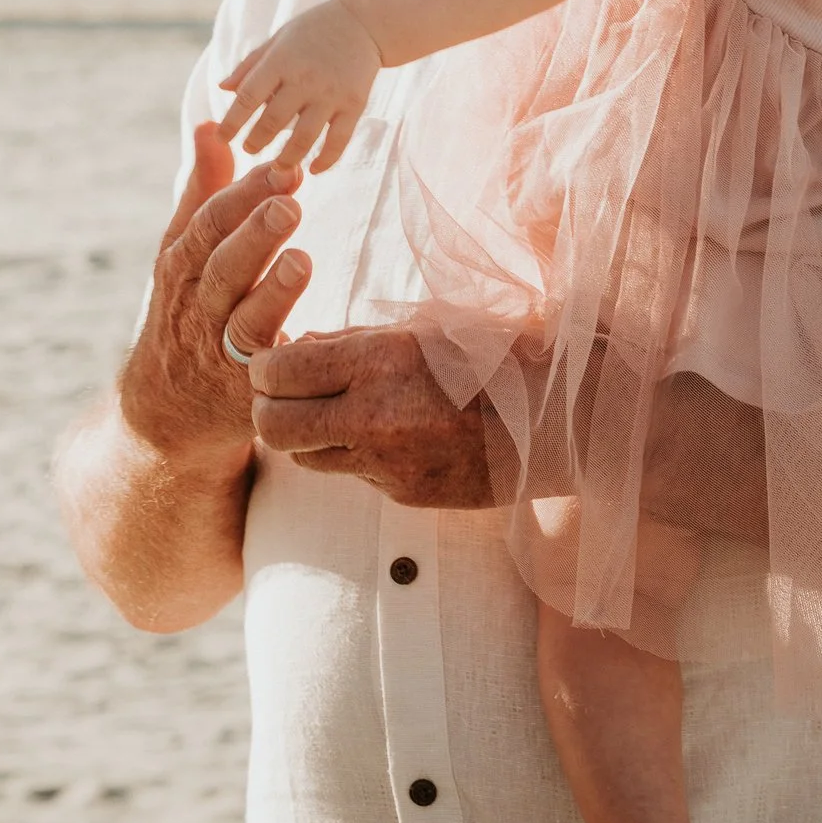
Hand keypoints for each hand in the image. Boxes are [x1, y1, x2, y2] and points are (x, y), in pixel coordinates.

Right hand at [116, 124, 311, 477]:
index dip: (245, 194)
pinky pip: (265, 374)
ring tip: (301, 260)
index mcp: (181, 266)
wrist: (163, 411)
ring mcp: (217, 352)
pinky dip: (284, 356)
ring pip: (242, 319)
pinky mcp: (242, 394)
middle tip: (290, 201)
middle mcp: (195, 306)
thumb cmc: (184, 312)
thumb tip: (213, 125)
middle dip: (255, 232)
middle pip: (223, 265)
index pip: (210, 222)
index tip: (283, 166)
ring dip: (272, 290)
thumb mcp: (182, 253)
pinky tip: (312, 336)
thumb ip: (204, 192)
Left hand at [215, 0, 379, 172]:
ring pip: (304, 137)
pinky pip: (338, 140)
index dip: (231, 122)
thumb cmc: (313, 29)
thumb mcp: (278, 38)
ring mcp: (331, 94)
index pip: (248, 97)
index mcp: (281, 61)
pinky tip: (313, 169)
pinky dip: (326, 159)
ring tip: (277, 166)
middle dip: (256, 141)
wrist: (364, 22)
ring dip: (287, 157)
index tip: (222, 138)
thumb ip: (251, 65)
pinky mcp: (354, 104)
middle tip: (249, 149)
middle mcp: (305, 79)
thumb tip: (223, 89)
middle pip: (273, 121)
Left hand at [248, 323, 493, 507]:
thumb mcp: (423, 328)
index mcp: (378, 361)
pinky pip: (355, 476)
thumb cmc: (495, 354)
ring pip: (305, 459)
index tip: (271, 361)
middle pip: (273, 427)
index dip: (262, 367)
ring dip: (303, 436)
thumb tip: (296, 346)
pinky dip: (355, 455)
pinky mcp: (405, 495)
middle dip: (264, 409)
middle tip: (275, 395)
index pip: (279, 371)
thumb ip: (353, 340)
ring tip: (327, 413)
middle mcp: (374, 416)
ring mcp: (388, 463)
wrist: (559, 417)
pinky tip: (386, 433)